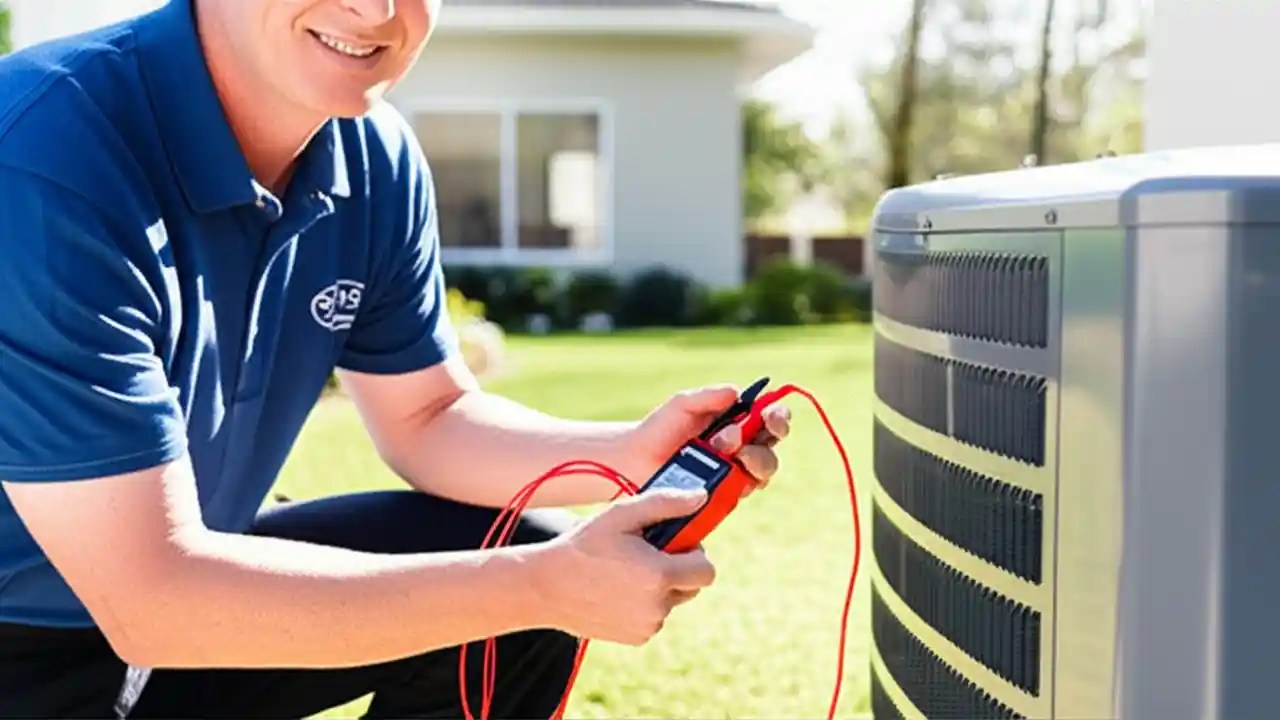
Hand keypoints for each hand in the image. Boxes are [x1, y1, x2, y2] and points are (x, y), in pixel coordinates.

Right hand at [533, 489, 716, 644]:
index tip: (676, 542)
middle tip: (649, 553)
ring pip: (672, 601)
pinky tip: (618, 589)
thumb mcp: (622, 515)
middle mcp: (658, 605)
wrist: (546, 587)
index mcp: (660, 575)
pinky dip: (645, 604)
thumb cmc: (584, 546)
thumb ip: (666, 504)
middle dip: (679, 568)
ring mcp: (647, 625)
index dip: (695, 552)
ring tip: (626, 571)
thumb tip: (701, 497)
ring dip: (660, 586)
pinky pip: (655, 616)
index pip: (706, 570)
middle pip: (693, 586)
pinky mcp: (636, 637)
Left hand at [627, 385, 791, 497]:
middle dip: (760, 446)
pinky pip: (741, 492)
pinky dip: (735, 483)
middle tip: (733, 442)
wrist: (635, 460)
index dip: (778, 418)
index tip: (770, 417)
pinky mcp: (723, 494)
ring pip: (762, 473)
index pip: (771, 419)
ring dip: (749, 462)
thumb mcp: (682, 404)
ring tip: (719, 453)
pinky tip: (716, 476)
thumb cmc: (661, 428)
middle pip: (771, 450)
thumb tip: (736, 392)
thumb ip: (707, 396)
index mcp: (739, 422)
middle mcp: (743, 449)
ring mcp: (734, 474)